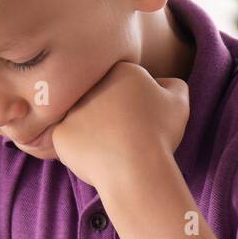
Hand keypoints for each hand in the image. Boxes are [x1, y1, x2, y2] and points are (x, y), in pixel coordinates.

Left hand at [46, 61, 188, 188]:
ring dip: (93, 129)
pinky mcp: (59, 133)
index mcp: (119, 69)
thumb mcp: (178, 102)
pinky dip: (82, 150)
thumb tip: (159, 83)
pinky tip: (98, 157)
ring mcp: (71, 108)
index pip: (122, 82)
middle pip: (99, 98)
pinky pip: (70, 141)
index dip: (132, 102)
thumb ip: (171, 84)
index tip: (139, 117)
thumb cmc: (159, 134)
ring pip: (82, 118)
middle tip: (124, 133)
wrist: (136, 168)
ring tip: (112, 147)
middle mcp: (90, 84)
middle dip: (109, 113)